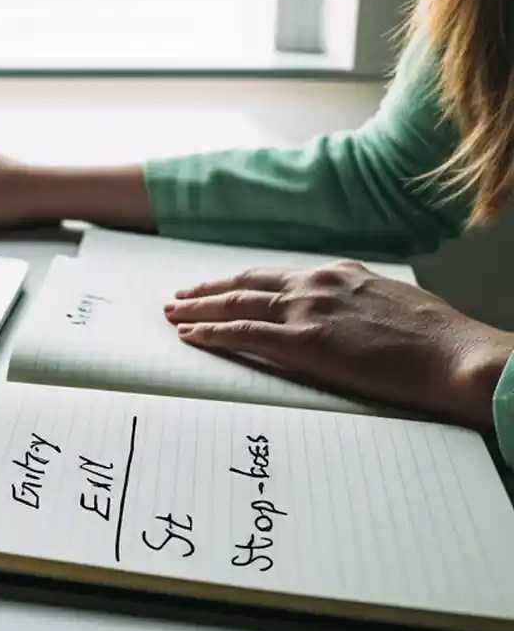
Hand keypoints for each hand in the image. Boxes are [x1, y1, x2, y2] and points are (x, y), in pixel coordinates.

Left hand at [164, 260, 513, 426]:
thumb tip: (347, 312)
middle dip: (208, 290)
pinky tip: (190, 335)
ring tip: (172, 314)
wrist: (457, 356)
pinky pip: (245, 335)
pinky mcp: (305, 342)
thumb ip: (360, 301)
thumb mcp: (393, 303)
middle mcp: (317, 284)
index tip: (217, 287)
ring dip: (199, 309)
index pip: (276, 276)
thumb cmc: (437, 340)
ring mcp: (309, 310)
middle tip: (178, 296)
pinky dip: (212, 333)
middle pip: (247, 284)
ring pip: (237, 305)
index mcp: (339, 274)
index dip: (242, 283)